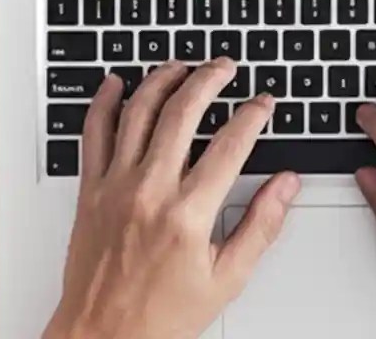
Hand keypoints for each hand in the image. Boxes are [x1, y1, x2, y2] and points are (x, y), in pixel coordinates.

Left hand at [45, 59, 299, 338]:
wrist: (100, 338)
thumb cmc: (160, 317)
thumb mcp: (227, 278)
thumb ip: (261, 226)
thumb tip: (286, 186)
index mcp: (188, 214)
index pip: (230, 145)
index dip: (252, 115)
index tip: (263, 103)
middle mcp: (149, 192)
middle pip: (182, 112)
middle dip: (209, 79)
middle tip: (225, 67)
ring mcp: (114, 187)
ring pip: (138, 112)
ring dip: (162, 79)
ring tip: (182, 65)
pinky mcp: (89, 191)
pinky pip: (93, 134)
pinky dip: (103, 103)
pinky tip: (115, 84)